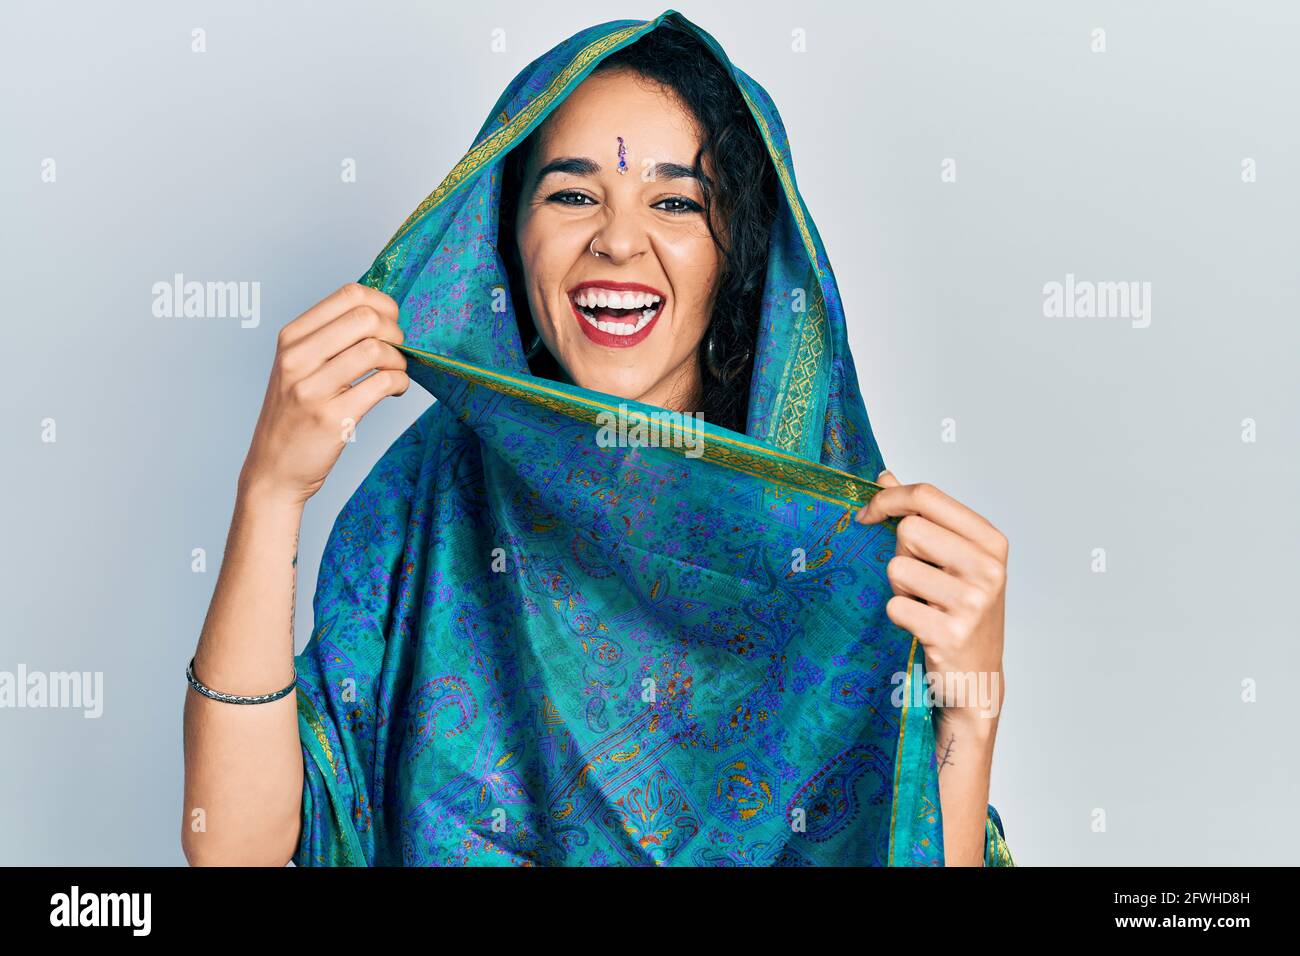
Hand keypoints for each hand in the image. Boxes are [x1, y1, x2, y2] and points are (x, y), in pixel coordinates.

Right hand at [239, 283, 408, 506]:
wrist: (273, 470)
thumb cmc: (294, 415)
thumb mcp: (298, 368)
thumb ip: (330, 339)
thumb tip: (383, 315)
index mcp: (291, 338)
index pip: (348, 295)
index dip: (383, 304)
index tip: (392, 322)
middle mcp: (296, 359)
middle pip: (365, 317)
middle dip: (395, 331)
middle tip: (398, 350)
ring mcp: (311, 389)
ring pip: (375, 350)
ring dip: (399, 361)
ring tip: (396, 373)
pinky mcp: (332, 419)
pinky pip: (381, 384)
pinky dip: (400, 383)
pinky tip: (395, 390)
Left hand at [856, 470, 1006, 727]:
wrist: (978, 678)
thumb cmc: (962, 611)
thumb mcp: (954, 559)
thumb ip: (923, 515)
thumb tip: (885, 476)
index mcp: (991, 542)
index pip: (928, 495)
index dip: (888, 498)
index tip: (867, 513)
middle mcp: (988, 568)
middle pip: (909, 530)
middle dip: (901, 553)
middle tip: (918, 579)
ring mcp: (972, 602)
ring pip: (897, 568)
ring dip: (900, 588)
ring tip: (923, 604)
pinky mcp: (950, 633)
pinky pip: (895, 606)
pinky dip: (899, 616)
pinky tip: (922, 626)